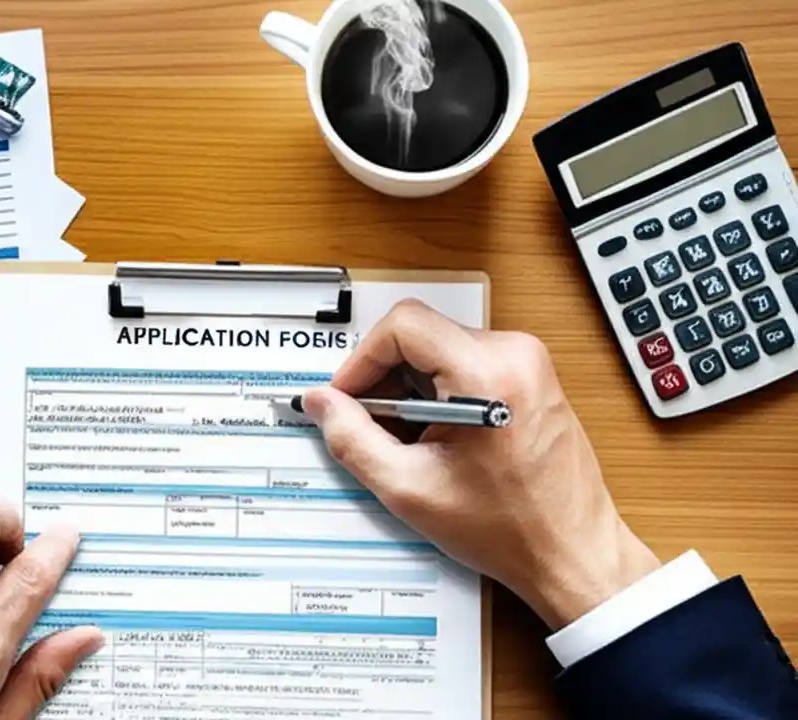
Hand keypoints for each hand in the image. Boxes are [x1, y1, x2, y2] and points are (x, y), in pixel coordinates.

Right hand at [303, 300, 659, 628]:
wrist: (572, 551)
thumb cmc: (509, 528)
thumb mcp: (409, 488)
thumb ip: (352, 439)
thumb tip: (322, 403)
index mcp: (488, 374)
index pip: (403, 326)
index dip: (362, 360)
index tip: (347, 396)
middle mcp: (515, 354)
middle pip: (420, 334)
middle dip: (385, 377)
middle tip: (374, 426)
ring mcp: (529, 362)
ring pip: (440, 348)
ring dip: (411, 386)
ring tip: (411, 439)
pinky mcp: (532, 375)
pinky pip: (466, 362)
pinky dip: (439, 391)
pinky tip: (438, 436)